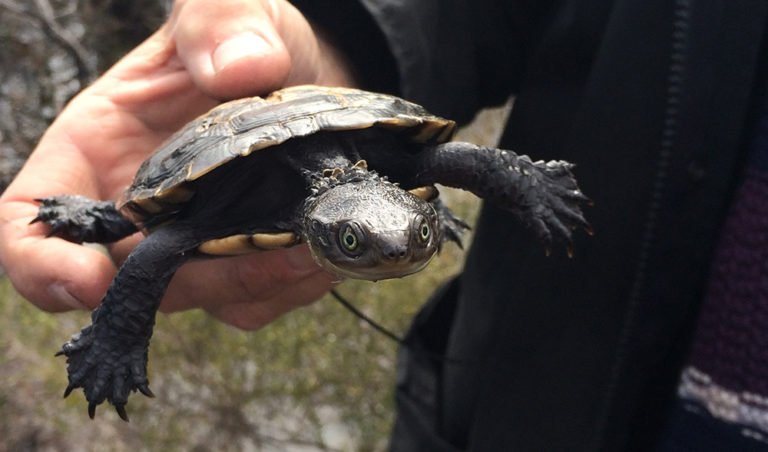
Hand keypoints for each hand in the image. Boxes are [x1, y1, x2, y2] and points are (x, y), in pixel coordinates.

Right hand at [0, 0, 353, 328]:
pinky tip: (324, 249)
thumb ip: (219, 24)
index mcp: (99, 149)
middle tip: (266, 250)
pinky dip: (291, 285)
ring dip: (259, 283)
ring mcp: (194, 239)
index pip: (34, 219)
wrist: (307, 71)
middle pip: (137, 282)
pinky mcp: (244, 256)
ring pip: (207, 297)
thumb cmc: (245, 39)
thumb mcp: (226, 11)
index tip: (87, 281)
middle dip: (198, 278)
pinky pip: (257, 300)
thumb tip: (239, 69)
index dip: (42, 263)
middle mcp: (140, 208)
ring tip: (313, 245)